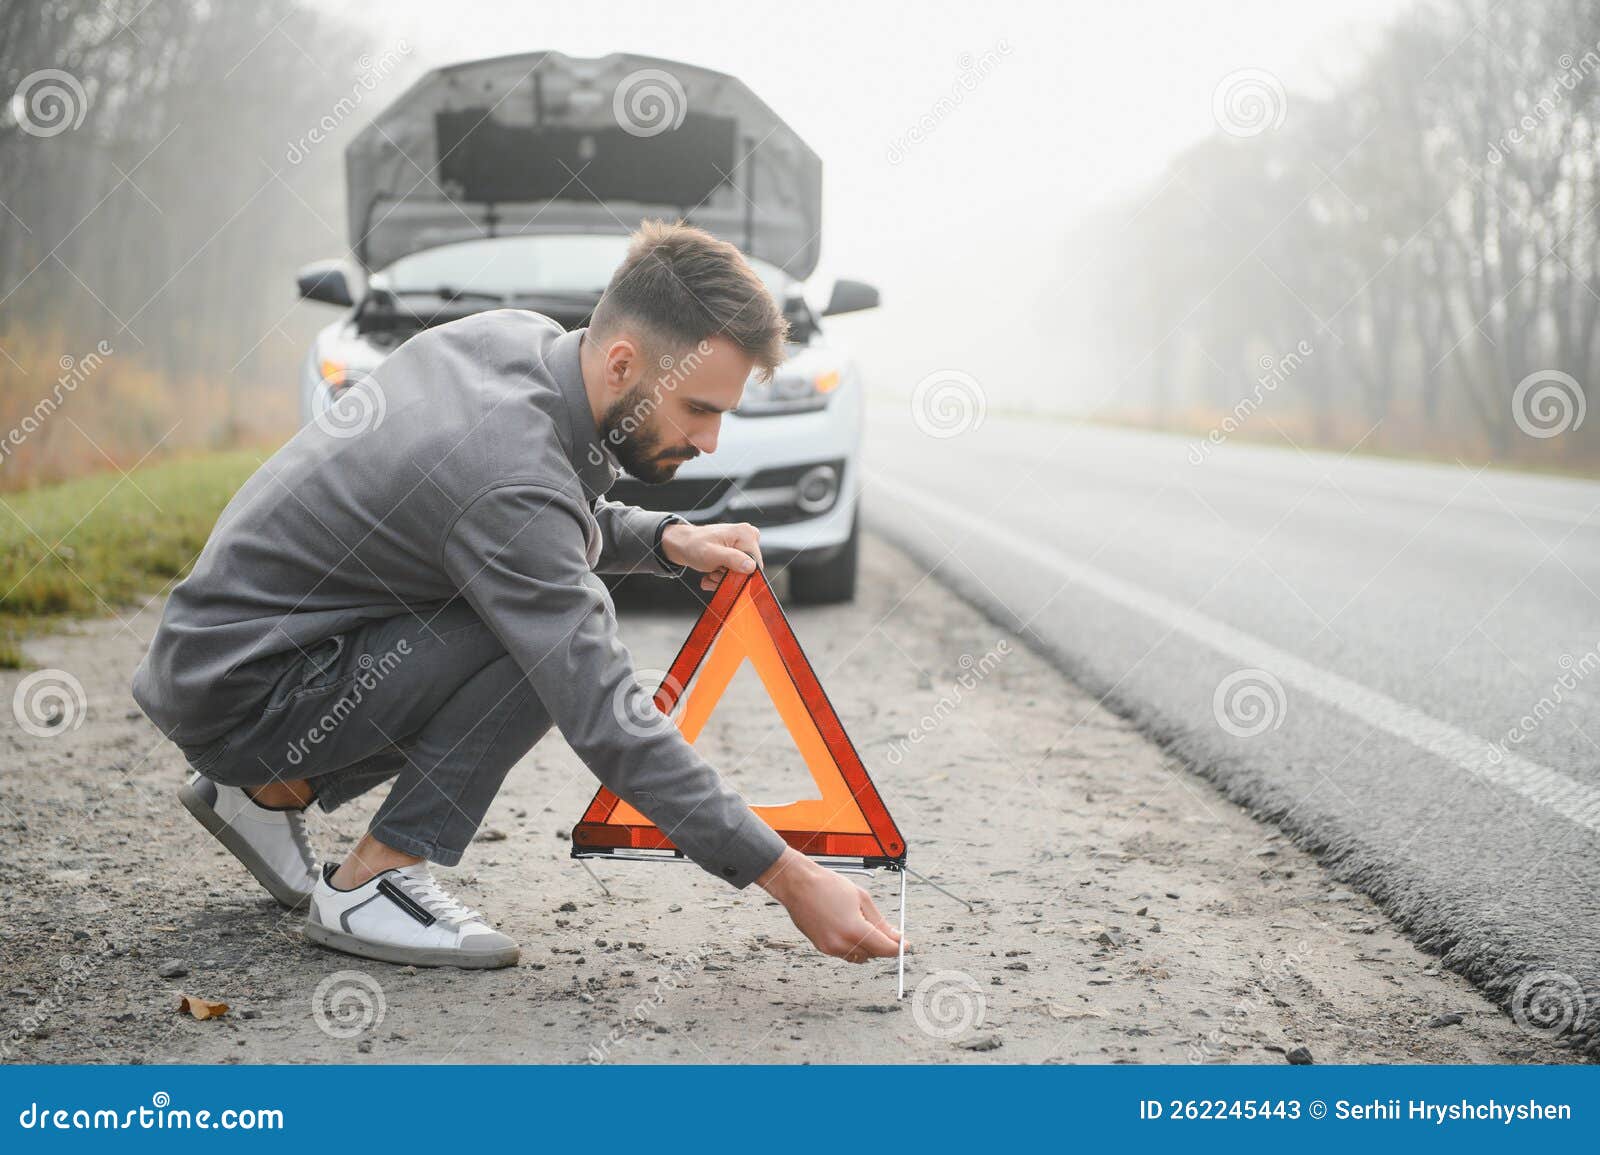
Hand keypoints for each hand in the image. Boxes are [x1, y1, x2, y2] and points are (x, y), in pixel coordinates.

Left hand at [660, 521, 762, 590]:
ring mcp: (744, 545)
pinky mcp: (739, 552)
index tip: (722, 573)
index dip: (739, 574)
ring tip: (711, 572)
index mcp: (746, 534)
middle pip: (748, 570)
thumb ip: (732, 559)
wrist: (683, 544)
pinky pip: (736, 571)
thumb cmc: (694, 546)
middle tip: (714, 573)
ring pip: (741, 573)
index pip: (755, 565)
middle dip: (729, 577)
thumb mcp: (712, 554)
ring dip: (723, 578)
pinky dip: (722, 577)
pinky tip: (712, 573)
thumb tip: (750, 567)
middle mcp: (749, 537)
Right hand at [756, 847, 901, 961]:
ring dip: (868, 947)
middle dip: (883, 945)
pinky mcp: (821, 948)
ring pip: (860, 956)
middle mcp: (842, 944)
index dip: (898, 947)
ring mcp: (830, 948)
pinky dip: (853, 945)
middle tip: (888, 932)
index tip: (906, 944)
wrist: (798, 884)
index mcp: (855, 930)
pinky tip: (851, 929)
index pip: (885, 948)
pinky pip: (845, 953)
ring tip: (865, 926)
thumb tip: (896, 936)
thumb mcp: (861, 898)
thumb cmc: (828, 885)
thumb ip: (880, 921)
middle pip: (873, 955)